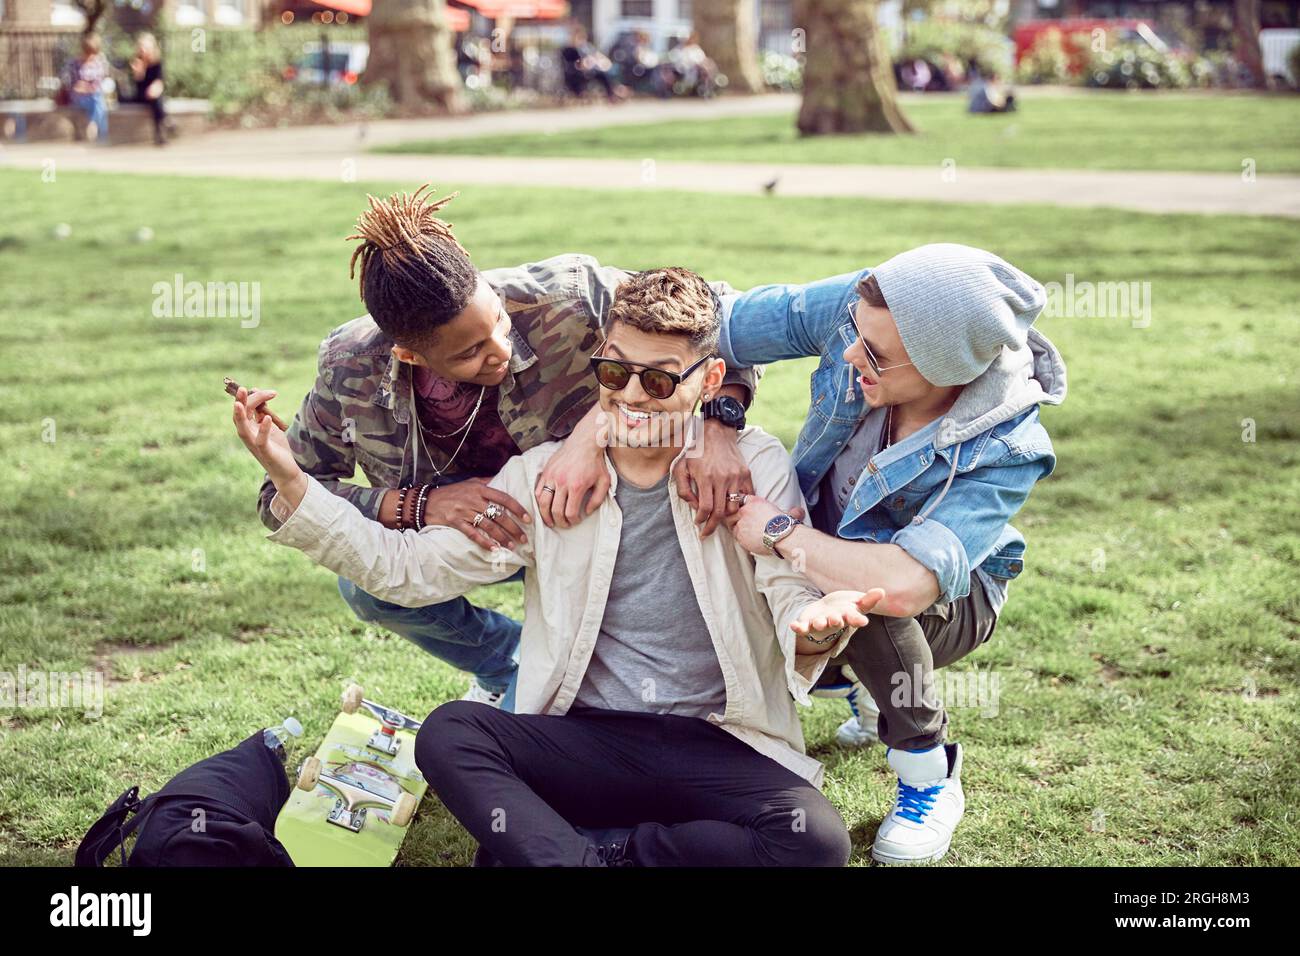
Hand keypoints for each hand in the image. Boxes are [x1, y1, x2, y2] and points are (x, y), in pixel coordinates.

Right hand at [232, 388, 299, 489]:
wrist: (285, 470)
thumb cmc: (276, 447)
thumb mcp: (270, 426)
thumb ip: (263, 412)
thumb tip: (259, 395)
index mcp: (249, 428)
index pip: (245, 409)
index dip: (252, 397)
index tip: (269, 392)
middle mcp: (248, 436)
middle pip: (239, 416)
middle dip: (239, 402)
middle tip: (243, 388)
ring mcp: (255, 445)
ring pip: (242, 430)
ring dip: (239, 416)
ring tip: (239, 403)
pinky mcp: (266, 453)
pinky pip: (260, 441)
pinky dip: (263, 429)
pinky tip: (266, 418)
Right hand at [423, 477, 530, 551]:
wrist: (427, 501)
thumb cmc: (452, 492)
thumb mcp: (470, 483)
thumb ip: (487, 482)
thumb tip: (503, 478)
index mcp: (479, 489)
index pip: (503, 497)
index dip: (517, 508)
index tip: (527, 518)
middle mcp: (473, 500)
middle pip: (498, 515)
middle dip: (513, 528)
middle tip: (523, 538)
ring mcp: (464, 512)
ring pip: (488, 526)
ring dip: (502, 537)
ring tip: (512, 546)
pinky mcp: (456, 523)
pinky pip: (473, 534)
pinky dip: (485, 543)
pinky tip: (494, 549)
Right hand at [535, 405, 609, 528]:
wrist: (585, 442)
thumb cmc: (595, 462)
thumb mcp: (604, 481)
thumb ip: (597, 500)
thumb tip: (587, 512)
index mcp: (577, 486)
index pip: (570, 512)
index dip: (572, 521)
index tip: (575, 521)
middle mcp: (562, 482)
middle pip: (555, 510)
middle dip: (559, 521)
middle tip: (563, 524)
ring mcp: (552, 476)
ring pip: (543, 502)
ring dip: (545, 515)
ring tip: (549, 521)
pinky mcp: (546, 471)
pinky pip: (538, 490)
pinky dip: (539, 501)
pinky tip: (544, 506)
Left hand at [673, 419, 754, 537]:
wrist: (716, 432)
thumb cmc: (696, 451)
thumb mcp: (681, 468)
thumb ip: (683, 489)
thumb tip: (694, 507)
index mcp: (705, 477)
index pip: (706, 508)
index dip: (701, 520)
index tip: (698, 523)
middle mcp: (722, 478)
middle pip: (721, 512)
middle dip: (712, 526)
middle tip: (706, 533)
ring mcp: (736, 476)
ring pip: (734, 507)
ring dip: (726, 516)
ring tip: (719, 518)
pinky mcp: (746, 474)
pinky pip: (747, 497)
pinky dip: (741, 505)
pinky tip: (733, 508)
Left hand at [721, 494, 804, 555]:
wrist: (782, 536)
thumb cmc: (786, 526)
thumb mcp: (789, 514)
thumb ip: (792, 511)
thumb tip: (800, 511)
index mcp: (755, 501)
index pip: (741, 498)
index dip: (741, 505)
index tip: (743, 511)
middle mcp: (745, 510)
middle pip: (732, 510)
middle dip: (733, 516)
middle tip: (739, 522)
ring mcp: (740, 522)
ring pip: (731, 523)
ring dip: (736, 527)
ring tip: (744, 532)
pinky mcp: (739, 534)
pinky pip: (735, 535)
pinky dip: (740, 537)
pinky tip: (747, 540)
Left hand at [791, 589, 885, 643]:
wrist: (826, 613)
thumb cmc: (845, 607)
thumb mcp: (857, 602)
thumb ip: (868, 599)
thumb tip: (882, 591)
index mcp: (847, 616)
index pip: (854, 618)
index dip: (857, 620)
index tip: (863, 622)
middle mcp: (834, 622)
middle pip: (836, 623)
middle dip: (835, 621)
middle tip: (836, 619)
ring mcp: (820, 624)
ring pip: (819, 625)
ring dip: (818, 624)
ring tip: (818, 623)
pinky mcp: (807, 624)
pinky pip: (802, 628)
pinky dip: (798, 628)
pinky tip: (793, 625)